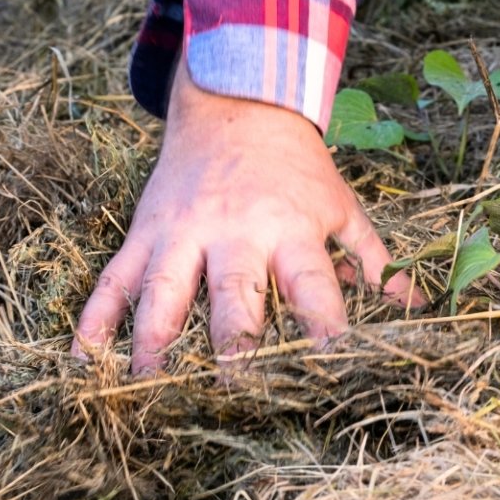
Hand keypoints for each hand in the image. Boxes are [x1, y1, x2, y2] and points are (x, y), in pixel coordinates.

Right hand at [71, 73, 418, 372]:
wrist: (235, 101)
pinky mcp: (145, 232)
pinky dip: (95, 319)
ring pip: (164, 295)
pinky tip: (83, 360)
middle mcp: (233, 235)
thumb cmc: (297, 168)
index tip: (329, 374)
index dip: (323, 332)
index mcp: (290, 232)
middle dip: (232, 350)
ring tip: (149, 390)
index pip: (313, 291)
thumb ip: (374, 259)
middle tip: (232, 397)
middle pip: (233, 299)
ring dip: (155, 344)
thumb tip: (415, 306)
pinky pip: (115, 279)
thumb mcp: (342, 206)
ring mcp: (181, 235)